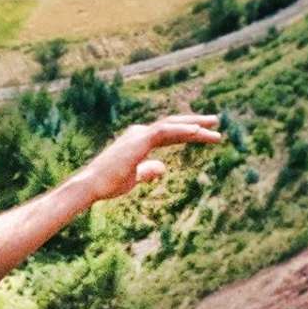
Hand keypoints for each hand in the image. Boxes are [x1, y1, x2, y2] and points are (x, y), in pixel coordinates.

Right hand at [70, 114, 223, 202]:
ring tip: (215, 126)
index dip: (187, 134)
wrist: (91, 186)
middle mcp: (139, 133)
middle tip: (216, 122)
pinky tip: (198, 132)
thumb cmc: (108, 185)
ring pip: (172, 125)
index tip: (205, 136)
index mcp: (138, 141)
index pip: (168, 134)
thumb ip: (148, 171)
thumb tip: (163, 168)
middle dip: (195, 123)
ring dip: (195, 125)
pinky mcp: (139, 139)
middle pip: (173, 125)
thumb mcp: (134, 178)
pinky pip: (165, 131)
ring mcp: (139, 134)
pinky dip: (182, 130)